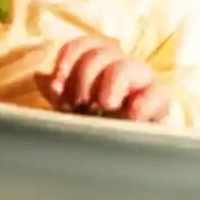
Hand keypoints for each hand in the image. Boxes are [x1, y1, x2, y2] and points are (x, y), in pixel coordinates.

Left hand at [34, 36, 170, 121]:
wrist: (122, 154)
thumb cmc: (96, 124)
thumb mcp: (71, 109)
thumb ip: (57, 93)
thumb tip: (40, 76)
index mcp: (100, 63)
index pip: (86, 45)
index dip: (69, 57)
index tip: (57, 83)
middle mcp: (121, 67)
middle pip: (102, 53)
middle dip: (85, 76)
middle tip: (79, 103)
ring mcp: (142, 83)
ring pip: (128, 66)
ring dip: (111, 83)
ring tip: (104, 105)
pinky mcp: (159, 104)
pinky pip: (158, 94)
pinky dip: (145, 103)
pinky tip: (133, 115)